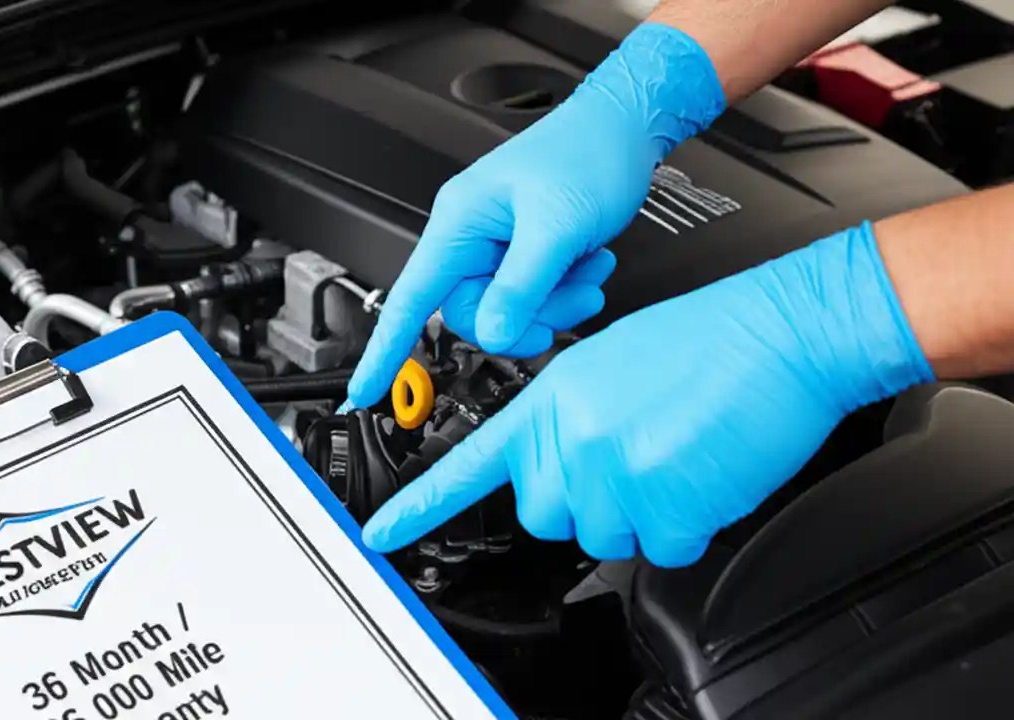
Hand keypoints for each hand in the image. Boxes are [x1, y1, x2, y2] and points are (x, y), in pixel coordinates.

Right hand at [346, 23, 725, 408]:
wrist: (624, 127)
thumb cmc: (588, 153)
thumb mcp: (556, 226)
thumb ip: (522, 286)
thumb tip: (494, 333)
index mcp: (459, 223)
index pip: (410, 298)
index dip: (386, 348)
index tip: (366, 389)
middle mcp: (469, 235)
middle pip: (474, 314)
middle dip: (527, 316)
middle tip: (570, 298)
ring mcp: (496, 245)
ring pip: (509, 310)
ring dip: (555, 302)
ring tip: (587, 271)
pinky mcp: (523, 252)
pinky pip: (531, 296)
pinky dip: (566, 290)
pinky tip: (588, 262)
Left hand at [362, 223, 932, 566]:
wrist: (779, 334)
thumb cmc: (709, 341)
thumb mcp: (609, 363)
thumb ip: (570, 418)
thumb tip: (564, 464)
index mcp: (552, 398)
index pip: (470, 464)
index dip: (419, 507)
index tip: (380, 534)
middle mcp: (573, 436)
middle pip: (546, 514)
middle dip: (585, 501)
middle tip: (633, 458)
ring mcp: (615, 471)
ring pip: (605, 538)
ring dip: (641, 515)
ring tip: (676, 459)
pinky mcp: (665, 503)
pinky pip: (664, 548)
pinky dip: (687, 526)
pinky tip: (703, 475)